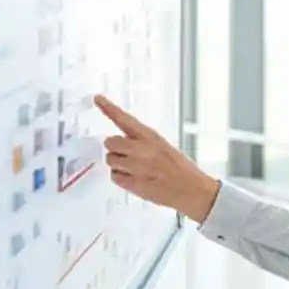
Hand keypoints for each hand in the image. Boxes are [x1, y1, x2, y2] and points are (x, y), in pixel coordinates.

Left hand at [95, 94, 220, 222]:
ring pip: (110, 160)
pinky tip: (134, 178)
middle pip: (110, 142)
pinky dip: (121, 177)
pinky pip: (114, 176)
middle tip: (127, 155)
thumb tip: (126, 143)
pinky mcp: (133, 183)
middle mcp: (141, 150)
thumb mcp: (164, 146)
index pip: (124, 118)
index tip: (98, 99)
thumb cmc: (181, 169)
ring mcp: (135, 167)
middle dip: (116, 148)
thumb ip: (144, 142)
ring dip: (118, 163)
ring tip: (134, 168)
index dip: (108, 108)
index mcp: (150, 137)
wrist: (191, 189)